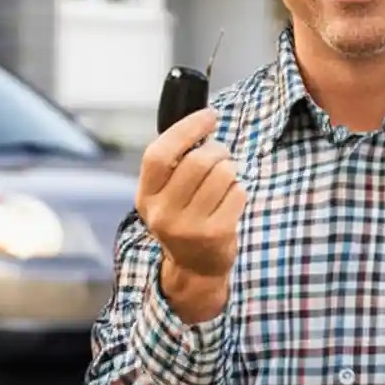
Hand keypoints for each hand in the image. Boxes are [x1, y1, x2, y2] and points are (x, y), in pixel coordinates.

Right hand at [136, 108, 246, 319]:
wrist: (193, 268)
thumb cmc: (182, 218)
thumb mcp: (163, 195)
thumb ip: (173, 163)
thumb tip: (200, 121)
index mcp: (146, 196)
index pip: (159, 154)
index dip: (186, 129)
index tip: (208, 116)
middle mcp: (162, 213)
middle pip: (197, 162)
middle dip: (216, 149)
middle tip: (220, 153)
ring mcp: (189, 227)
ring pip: (221, 175)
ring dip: (229, 169)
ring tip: (225, 177)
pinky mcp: (215, 234)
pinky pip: (237, 193)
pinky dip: (238, 189)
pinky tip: (230, 198)